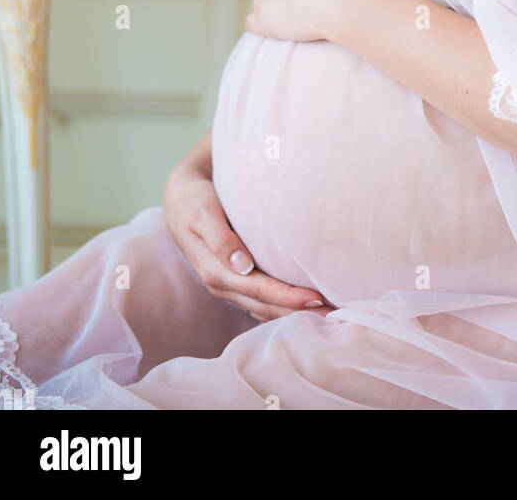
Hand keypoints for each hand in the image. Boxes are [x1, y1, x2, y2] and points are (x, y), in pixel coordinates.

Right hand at [162, 156, 333, 320]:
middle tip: (335, 315)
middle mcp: (224, 285)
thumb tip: (242, 264)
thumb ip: (221, 239)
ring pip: (265, 309)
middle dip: (298, 313)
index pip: (259, 290)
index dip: (287, 297)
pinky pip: (262, 302)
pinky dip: (283, 308)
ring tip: (328, 316)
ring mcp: (230, 286)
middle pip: (266, 306)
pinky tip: (304, 309)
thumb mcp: (203, 213)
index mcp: (216, 272)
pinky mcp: (237, 281)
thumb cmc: (195, 201)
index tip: (316, 298)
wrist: (181, 200)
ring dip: (294, 315)